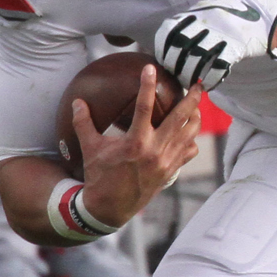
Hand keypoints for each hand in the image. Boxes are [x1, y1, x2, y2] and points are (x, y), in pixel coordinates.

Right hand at [71, 62, 202, 227]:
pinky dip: (191, 139)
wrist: (110, 209)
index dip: (148, 85)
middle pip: (182, 117)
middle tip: (198, 83)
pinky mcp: (172, 171)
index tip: (151, 68)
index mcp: (135, 142)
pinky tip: (188, 132)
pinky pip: (189, 151)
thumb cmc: (99, 176)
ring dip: (195, 116)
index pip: (144, 106)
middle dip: (193, 98)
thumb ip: (83, 123)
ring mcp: (167, 161)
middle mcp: (156, 150)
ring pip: (191, 133)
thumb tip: (78, 101)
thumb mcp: (90, 149)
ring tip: (196, 104)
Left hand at [155, 0, 276, 89]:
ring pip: (195, 63)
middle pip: (178, 52)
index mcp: (193, 15)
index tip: (164, 62)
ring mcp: (217, 38)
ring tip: (190, 84)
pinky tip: (207, 85)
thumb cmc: (232, 12)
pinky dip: (209, 80)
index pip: (167, 36)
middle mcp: (202, 26)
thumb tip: (170, 36)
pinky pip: (216, 70)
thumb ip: (188, 20)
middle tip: (176, 76)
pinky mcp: (233, 50)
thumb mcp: (206, 9)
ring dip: (190, 77)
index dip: (163, 52)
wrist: (262, 13)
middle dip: (174, 67)